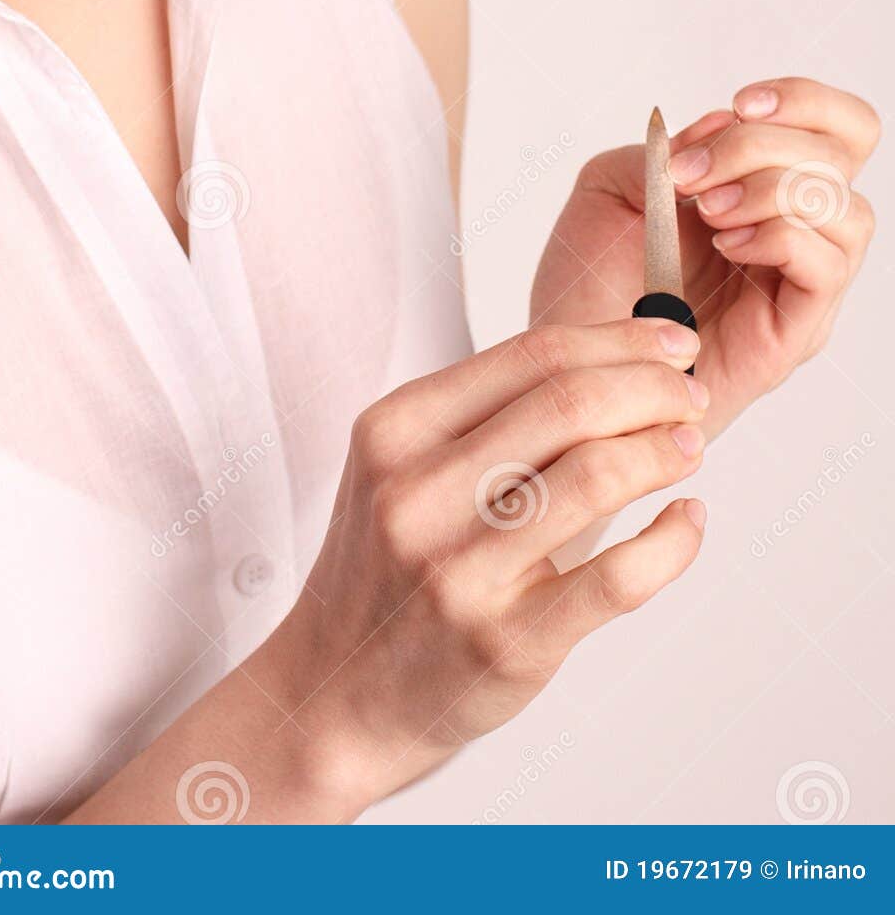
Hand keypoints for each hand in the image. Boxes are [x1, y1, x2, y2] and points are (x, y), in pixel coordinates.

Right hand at [249, 317, 706, 813]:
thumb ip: (489, 413)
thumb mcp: (406, 466)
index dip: (619, 340)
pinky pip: (618, 577)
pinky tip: (685, 522)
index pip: (532, 355)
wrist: (340, 688)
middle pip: (570, 403)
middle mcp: (419, 493)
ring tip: (688, 447)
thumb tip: (618, 361)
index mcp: (396, 430)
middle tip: (689, 395)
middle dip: (653, 387)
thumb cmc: (392, 566)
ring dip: (665, 451)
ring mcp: (461, 572)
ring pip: (598, 476)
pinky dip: (673, 541)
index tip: (670, 343)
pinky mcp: (507, 642)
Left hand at [530, 77, 878, 437]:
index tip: (738, 103)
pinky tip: (725, 246)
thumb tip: (722, 123)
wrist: (571, 364)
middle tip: (692, 176)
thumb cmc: (592, 284)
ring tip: (708, 214)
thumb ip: (661, 149)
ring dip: (773, 192)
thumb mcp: (608, 189)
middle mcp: (796, 235)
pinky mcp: (793, 333)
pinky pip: (826, 268)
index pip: (837, 129)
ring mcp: (799, 286)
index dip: (805, 101)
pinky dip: (779, 238)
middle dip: (762, 145)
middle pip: (843, 156)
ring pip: (848, 212)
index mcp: (764, 191)